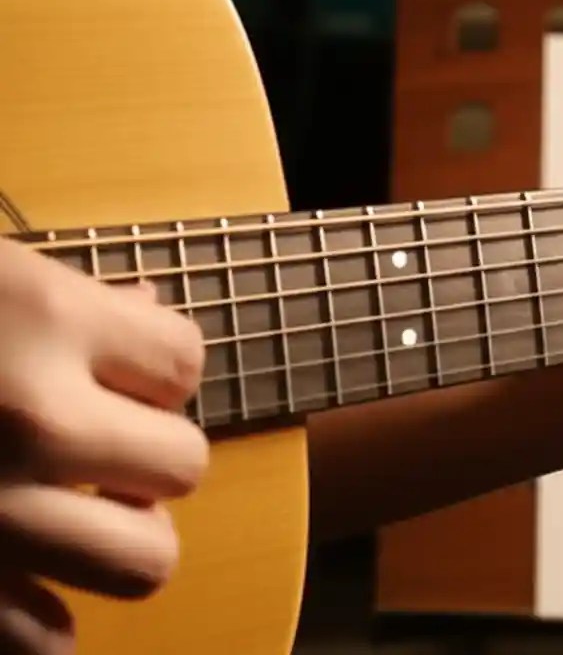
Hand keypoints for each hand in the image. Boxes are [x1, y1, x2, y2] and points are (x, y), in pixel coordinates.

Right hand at [0, 238, 208, 653]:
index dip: (154, 367)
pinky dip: (44, 618)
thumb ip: (70, 300)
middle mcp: (31, 419)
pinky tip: (18, 577)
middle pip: (185, 464)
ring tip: (77, 515)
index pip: (185, 360)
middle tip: (96, 448)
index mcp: (40, 318)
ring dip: (124, 540)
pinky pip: (47, 640)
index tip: (108, 369)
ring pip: (145, 562)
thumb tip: (153, 312)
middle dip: (151, 456)